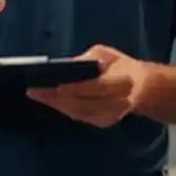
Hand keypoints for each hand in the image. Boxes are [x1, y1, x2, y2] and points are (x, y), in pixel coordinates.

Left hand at [27, 45, 149, 127]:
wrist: (142, 87)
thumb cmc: (121, 65)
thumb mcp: (105, 53)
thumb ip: (87, 60)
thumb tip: (67, 66)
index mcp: (120, 81)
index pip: (92, 87)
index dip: (71, 87)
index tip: (51, 82)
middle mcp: (116, 103)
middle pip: (80, 103)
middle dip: (55, 98)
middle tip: (34, 90)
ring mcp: (110, 116)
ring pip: (78, 112)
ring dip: (56, 105)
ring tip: (38, 95)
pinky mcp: (104, 123)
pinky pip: (80, 117)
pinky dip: (64, 109)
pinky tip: (51, 102)